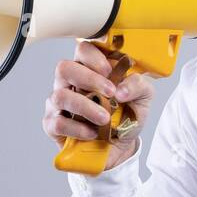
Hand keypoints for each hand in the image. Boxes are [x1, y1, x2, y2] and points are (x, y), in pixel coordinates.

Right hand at [42, 41, 155, 170]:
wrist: (122, 145)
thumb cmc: (127, 115)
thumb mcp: (143, 98)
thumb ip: (138, 85)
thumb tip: (121, 89)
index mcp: (90, 69)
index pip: (83, 50)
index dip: (94, 58)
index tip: (110, 72)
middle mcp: (70, 82)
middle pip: (64, 68)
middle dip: (89, 79)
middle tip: (110, 93)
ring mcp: (59, 103)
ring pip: (60, 96)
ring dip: (86, 107)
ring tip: (105, 118)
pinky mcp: (53, 124)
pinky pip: (57, 123)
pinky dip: (77, 128)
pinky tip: (92, 132)